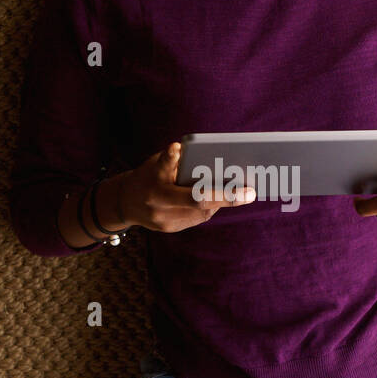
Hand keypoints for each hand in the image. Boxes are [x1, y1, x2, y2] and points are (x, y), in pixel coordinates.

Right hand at [118, 141, 255, 232]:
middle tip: (250, 193)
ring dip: (223, 201)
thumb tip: (210, 155)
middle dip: (226, 196)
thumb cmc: (148, 175)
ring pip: (202, 212)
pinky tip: (223, 199)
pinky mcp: (170, 228)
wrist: (125, 203)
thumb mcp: (155, 162)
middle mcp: (157, 201)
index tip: (180, 148)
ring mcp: (163, 219)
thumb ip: (175, 159)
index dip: (172, 157)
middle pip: (195, 199)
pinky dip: (211, 207)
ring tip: (243, 193)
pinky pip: (198, 218)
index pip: (164, 165)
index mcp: (152, 178)